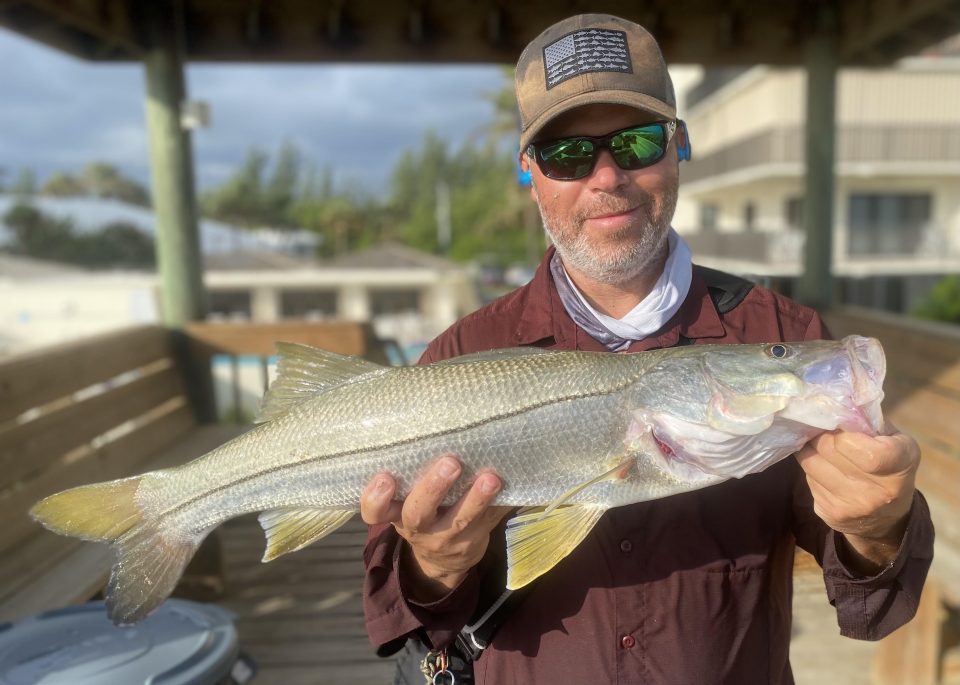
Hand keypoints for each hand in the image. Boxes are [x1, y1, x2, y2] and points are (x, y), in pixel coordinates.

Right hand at [360, 454, 510, 600]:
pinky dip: (501, 503)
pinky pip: (489, 521)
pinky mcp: (475, 540)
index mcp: (396, 514)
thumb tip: (427, 426)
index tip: (385, 478)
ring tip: (490, 479)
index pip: (375, 511)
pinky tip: (511, 485)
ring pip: (461, 520)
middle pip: (419, 513)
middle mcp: (418, 528)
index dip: (376, 498)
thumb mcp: (406, 503)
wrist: (441, 561)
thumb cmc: (422, 513)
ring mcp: (447, 538)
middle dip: (433, 488)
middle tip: (450, 464)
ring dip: (477, 499)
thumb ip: (410, 477)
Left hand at [795, 424, 919, 572]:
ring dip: (811, 450)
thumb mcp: (894, 440)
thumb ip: (868, 422)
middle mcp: (878, 492)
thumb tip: (834, 403)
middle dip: (821, 434)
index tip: (841, 425)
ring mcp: (852, 506)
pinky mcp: (830, 514)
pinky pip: (807, 480)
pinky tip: (823, 468)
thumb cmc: (889, 467)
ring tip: (821, 447)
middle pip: (829, 449)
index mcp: (900, 465)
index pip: (864, 448)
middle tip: (823, 429)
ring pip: (810, 462)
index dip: (844, 433)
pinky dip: (811, 469)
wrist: (886, 519)